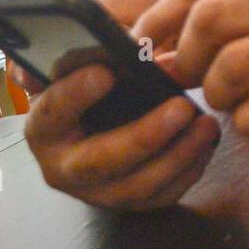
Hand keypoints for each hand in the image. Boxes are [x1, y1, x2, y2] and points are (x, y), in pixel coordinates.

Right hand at [14, 60, 220, 210]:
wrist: (89, 122)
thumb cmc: (85, 85)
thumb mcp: (80, 64)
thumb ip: (91, 51)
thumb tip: (126, 45)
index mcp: (43, 126)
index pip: (53, 111)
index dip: (76, 94)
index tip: (105, 73)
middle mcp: (61, 166)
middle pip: (100, 161)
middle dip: (144, 136)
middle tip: (181, 107)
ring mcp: (93, 192)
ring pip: (136, 186)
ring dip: (178, 156)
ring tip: (206, 124)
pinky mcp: (124, 203)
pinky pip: (159, 197)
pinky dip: (187, 172)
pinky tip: (205, 144)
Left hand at [132, 0, 248, 139]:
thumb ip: (208, 33)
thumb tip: (149, 57)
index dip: (159, 20)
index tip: (143, 50)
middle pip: (209, 20)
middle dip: (188, 58)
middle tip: (194, 81)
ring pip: (232, 65)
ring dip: (217, 94)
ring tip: (229, 101)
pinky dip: (245, 121)